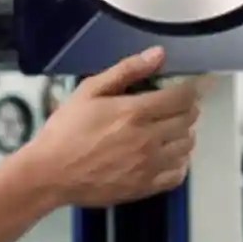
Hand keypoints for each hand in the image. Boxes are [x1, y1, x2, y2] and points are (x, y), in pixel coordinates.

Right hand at [20, 47, 206, 207]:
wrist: (50, 173)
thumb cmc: (66, 130)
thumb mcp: (89, 91)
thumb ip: (126, 70)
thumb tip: (158, 54)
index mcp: (135, 112)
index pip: (183, 97)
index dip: (192, 89)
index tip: (191, 86)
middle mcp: (148, 139)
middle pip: (189, 120)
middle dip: (187, 108)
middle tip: (176, 105)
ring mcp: (149, 165)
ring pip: (187, 146)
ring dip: (184, 133)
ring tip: (169, 128)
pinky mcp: (145, 187)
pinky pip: (178, 174)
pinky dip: (179, 162)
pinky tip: (167, 155)